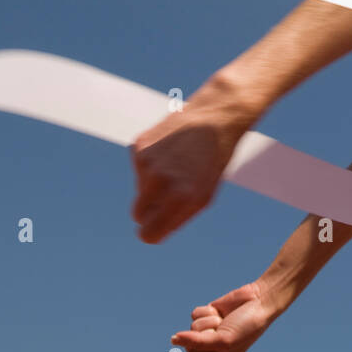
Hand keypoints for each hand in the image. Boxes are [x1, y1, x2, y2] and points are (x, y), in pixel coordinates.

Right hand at [130, 88, 251, 243]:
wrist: (213, 117)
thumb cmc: (212, 161)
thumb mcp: (204, 195)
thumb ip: (176, 216)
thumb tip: (149, 230)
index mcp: (182, 197)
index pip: (148, 234)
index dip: (150, 232)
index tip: (154, 228)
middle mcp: (161, 180)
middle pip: (138, 214)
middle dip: (149, 211)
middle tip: (168, 195)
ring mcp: (147, 162)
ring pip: (140, 188)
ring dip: (153, 182)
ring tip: (177, 163)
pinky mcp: (138, 146)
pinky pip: (139, 168)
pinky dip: (151, 163)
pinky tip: (169, 150)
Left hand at [171, 281, 278, 351]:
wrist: (258, 302)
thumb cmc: (245, 328)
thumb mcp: (222, 340)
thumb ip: (195, 342)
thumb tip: (172, 339)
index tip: (216, 347)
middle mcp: (208, 350)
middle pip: (187, 346)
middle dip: (206, 335)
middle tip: (224, 331)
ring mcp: (206, 332)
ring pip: (191, 327)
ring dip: (210, 322)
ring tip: (225, 321)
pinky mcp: (206, 317)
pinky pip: (195, 314)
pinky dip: (208, 312)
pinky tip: (221, 312)